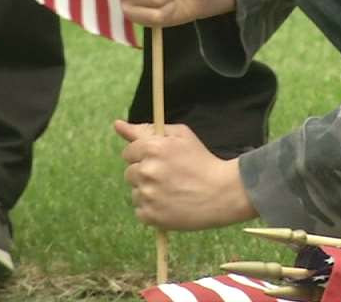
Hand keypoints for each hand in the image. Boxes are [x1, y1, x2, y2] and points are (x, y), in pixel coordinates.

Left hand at [114, 120, 256, 230]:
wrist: (223, 193)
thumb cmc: (202, 161)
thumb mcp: (180, 136)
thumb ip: (147, 129)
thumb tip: (117, 124)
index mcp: (152, 148)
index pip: (129, 152)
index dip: (143, 156)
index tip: (159, 161)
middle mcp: (147, 170)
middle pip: (130, 173)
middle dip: (145, 174)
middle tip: (169, 177)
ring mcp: (148, 195)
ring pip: (135, 193)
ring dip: (149, 192)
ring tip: (172, 192)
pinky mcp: (151, 216)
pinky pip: (140, 211)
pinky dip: (152, 210)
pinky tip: (171, 205)